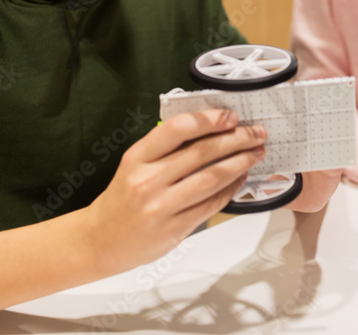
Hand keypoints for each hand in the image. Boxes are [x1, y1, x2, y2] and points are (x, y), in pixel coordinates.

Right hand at [82, 109, 266, 273]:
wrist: (101, 240)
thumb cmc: (122, 199)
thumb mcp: (134, 164)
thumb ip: (166, 148)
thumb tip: (210, 128)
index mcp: (137, 158)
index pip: (177, 129)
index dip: (208, 120)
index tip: (230, 116)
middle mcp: (148, 180)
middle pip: (202, 152)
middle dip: (236, 140)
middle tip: (256, 133)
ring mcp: (161, 206)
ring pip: (212, 178)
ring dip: (240, 163)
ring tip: (256, 154)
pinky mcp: (174, 229)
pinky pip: (211, 204)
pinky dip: (231, 189)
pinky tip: (240, 178)